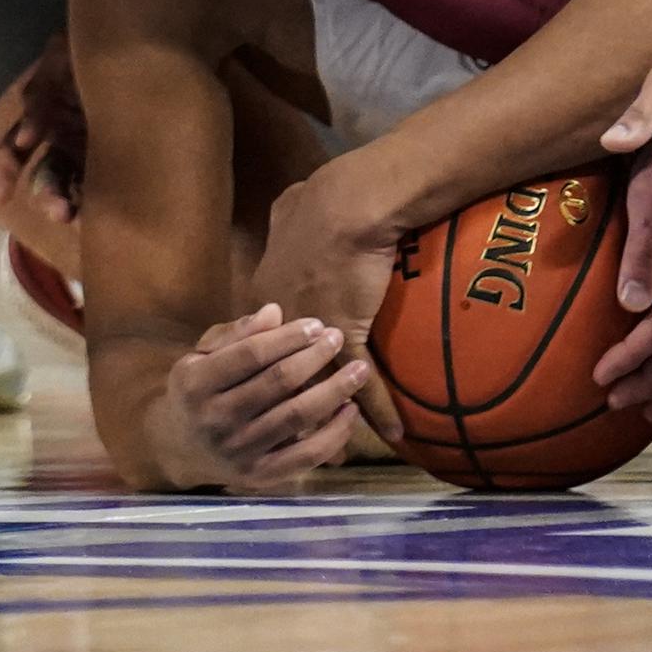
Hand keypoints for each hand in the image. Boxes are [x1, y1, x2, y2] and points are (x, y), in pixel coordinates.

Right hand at [165, 305, 370, 491]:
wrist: (180, 449)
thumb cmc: (199, 391)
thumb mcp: (202, 355)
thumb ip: (236, 333)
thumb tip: (274, 312)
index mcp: (196, 383)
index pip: (251, 354)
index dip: (288, 337)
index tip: (317, 324)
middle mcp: (215, 419)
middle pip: (278, 383)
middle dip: (315, 357)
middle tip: (338, 338)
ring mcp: (238, 452)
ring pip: (297, 417)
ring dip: (334, 391)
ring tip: (359, 370)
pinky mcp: (259, 476)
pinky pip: (305, 455)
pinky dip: (334, 433)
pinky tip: (352, 410)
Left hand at [247, 176, 405, 446]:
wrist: (349, 203)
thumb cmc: (323, 198)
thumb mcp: (291, 203)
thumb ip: (285, 214)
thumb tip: (288, 203)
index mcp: (267, 293)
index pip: (261, 350)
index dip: (267, 373)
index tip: (271, 394)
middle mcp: (284, 323)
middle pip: (279, 380)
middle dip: (285, 413)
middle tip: (292, 440)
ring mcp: (314, 333)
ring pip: (315, 389)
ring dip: (325, 422)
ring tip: (332, 453)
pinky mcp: (349, 335)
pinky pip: (363, 381)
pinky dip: (377, 409)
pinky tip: (391, 433)